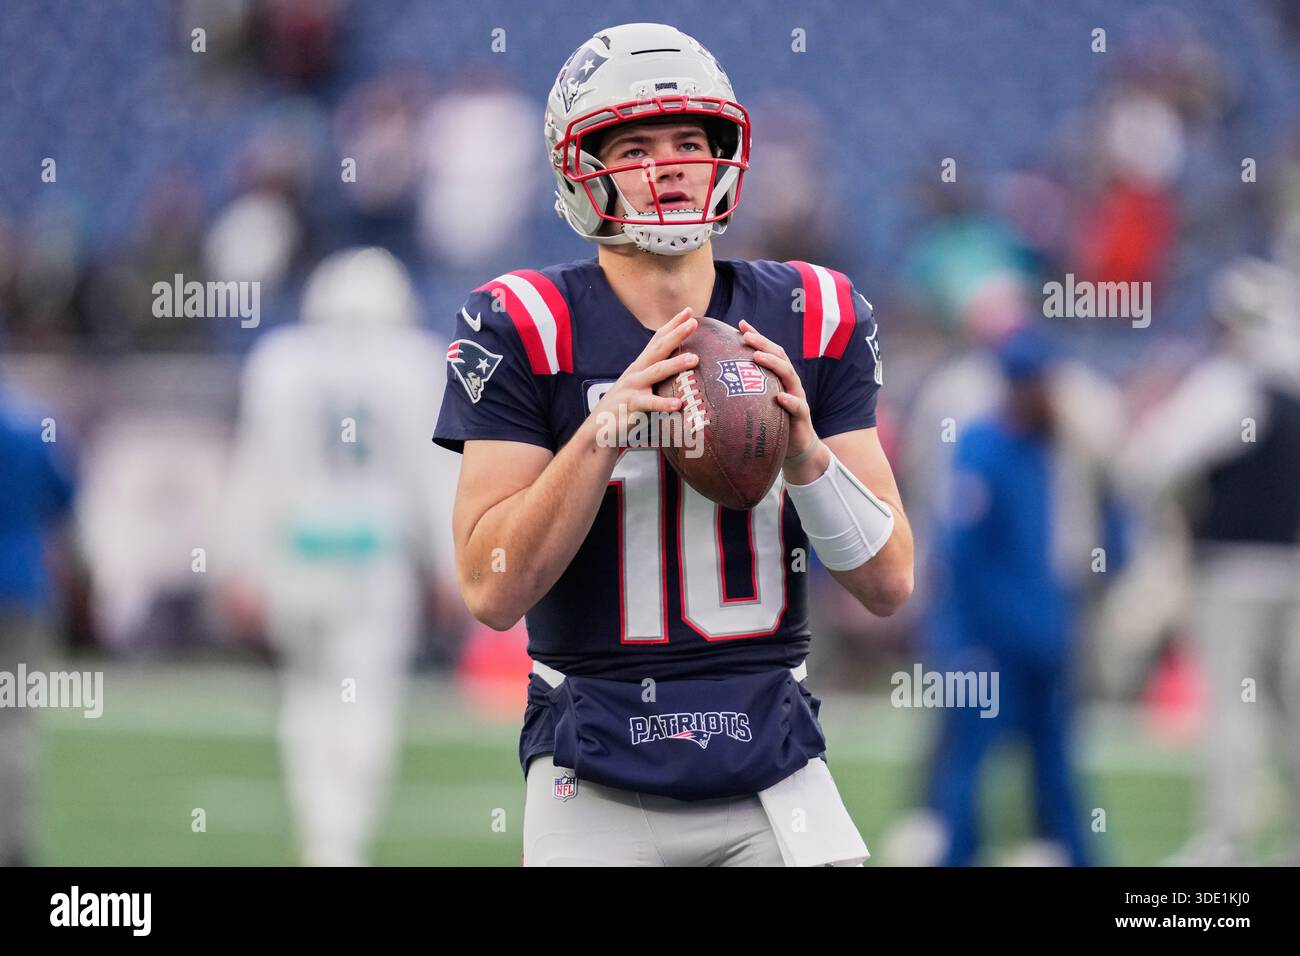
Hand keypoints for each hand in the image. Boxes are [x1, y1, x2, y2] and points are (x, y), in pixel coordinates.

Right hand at [591, 307, 698, 425]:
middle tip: (693, 322)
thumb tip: (681, 371)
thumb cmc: (625, 410)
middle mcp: (636, 372)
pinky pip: (649, 404)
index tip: (688, 311)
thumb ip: (657, 379)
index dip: (672, 325)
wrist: (598, 430)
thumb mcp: (641, 389)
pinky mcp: (630, 406)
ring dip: (675, 364)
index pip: (658, 341)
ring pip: (656, 372)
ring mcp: (632, 387)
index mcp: (641, 366)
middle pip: (658, 349)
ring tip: (694, 358)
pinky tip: (678, 404)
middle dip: (676, 334)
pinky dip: (663, 404)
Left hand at [739, 319, 829, 483]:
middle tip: (746, 336)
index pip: (768, 351)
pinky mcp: (801, 416)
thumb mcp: (757, 403)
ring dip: (773, 364)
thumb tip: (715, 380)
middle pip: (779, 356)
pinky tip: (779, 397)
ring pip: (788, 375)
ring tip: (757, 357)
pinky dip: (789, 400)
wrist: (795, 448)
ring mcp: (797, 397)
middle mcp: (789, 383)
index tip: (741, 324)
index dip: (757, 337)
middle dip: (763, 344)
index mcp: (778, 377)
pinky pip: (797, 406)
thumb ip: (744, 390)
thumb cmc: (771, 422)